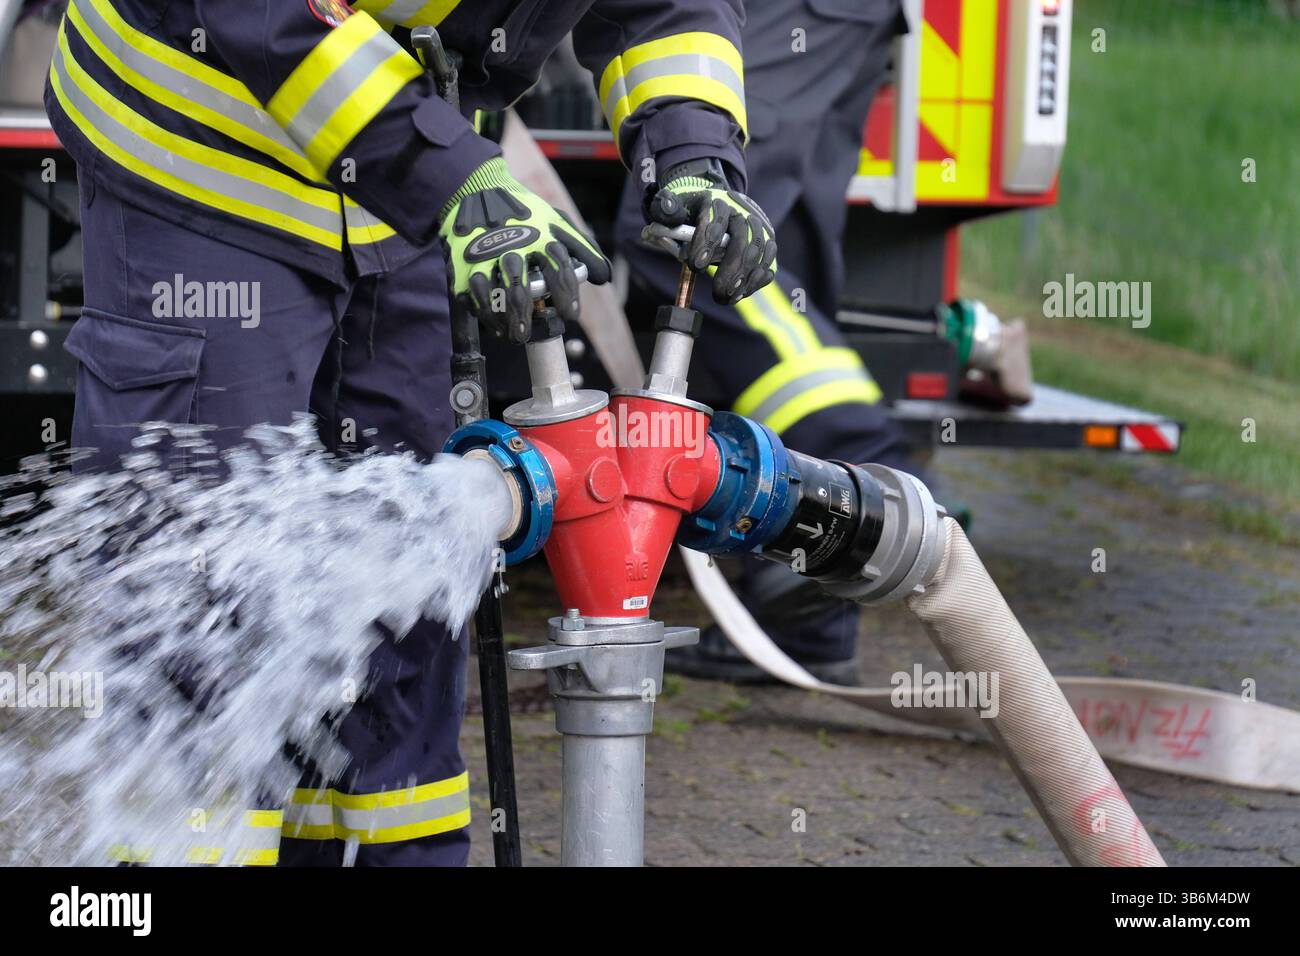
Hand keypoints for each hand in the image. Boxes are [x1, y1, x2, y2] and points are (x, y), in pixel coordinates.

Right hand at [439, 157, 610, 341]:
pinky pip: (472, 292)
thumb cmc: (525, 212)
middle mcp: (513, 246)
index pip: (558, 269)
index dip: (567, 295)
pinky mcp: (465, 262)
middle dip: (526, 314)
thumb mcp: (556, 221)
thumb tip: (603, 277)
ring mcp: (486, 255)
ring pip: (493, 291)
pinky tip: (495, 324)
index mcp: (540, 236)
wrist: (479, 189)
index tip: (571, 315)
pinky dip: (484, 311)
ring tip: (514, 334)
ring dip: (503, 317)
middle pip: (519, 286)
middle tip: (532, 334)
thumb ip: (582, 247)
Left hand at [646, 159, 777, 305]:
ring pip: (760, 251)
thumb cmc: (692, 211)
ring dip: (746, 278)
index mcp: (717, 201)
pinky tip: (741, 293)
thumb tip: (666, 210)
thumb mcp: (675, 206)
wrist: (716, 204)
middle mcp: (742, 211)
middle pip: (744, 239)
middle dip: (731, 269)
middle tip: (718, 292)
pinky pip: (769, 262)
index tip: (695, 266)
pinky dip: (757, 280)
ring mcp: (758, 227)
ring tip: (729, 298)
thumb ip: (667, 210)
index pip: (716, 219)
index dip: (707, 242)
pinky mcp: (766, 243)